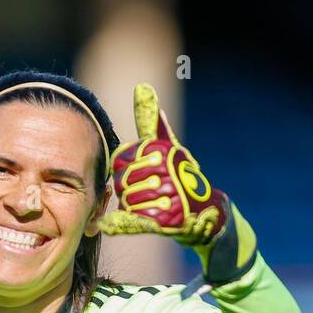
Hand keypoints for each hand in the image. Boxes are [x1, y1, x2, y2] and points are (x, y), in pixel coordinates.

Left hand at [99, 83, 229, 246]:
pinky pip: (133, 220)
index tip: (138, 175)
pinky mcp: (163, 220)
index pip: (121, 161)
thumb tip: (141, 88)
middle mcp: (162, 170)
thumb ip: (151, 122)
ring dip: (134, 206)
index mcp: (158, 150)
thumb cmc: (182, 174)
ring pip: (128, 201)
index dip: (124, 171)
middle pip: (123, 182)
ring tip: (151, 205)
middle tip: (146, 193)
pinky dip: (120, 224)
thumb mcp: (168, 145)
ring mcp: (164, 195)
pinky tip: (108, 224)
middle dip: (129, 190)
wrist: (204, 210)